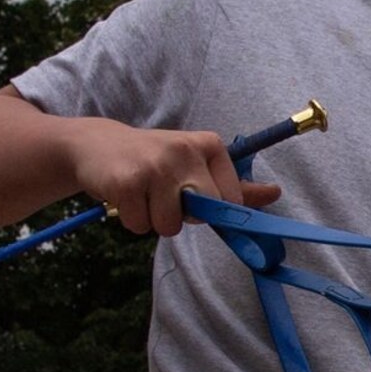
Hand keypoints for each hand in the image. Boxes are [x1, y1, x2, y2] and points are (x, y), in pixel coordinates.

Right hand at [65, 119, 283, 233]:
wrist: (96, 144)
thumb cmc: (155, 160)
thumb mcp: (196, 164)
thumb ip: (235, 184)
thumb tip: (274, 194)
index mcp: (209, 145)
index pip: (230, 201)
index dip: (209, 208)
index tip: (188, 191)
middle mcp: (185, 151)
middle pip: (204, 214)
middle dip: (183, 216)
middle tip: (164, 195)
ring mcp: (156, 165)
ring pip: (170, 227)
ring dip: (154, 220)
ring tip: (143, 194)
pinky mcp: (128, 182)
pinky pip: (140, 226)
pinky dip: (132, 220)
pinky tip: (125, 195)